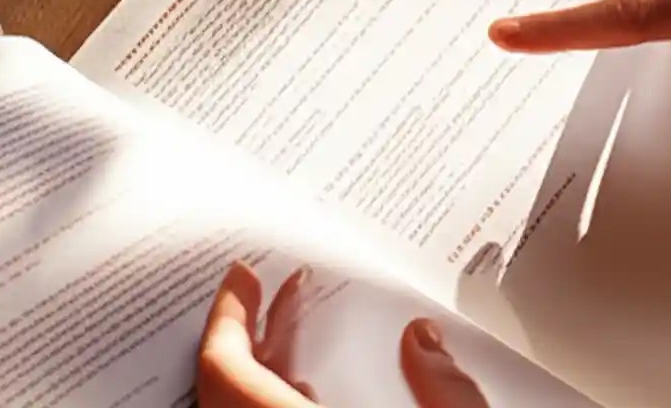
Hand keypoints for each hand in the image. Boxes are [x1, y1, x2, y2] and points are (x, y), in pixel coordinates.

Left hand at [197, 261, 488, 407]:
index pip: (225, 369)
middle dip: (245, 330)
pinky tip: (305, 387)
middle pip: (226, 387)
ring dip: (261, 365)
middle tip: (261, 288)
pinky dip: (270, 398)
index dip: (227, 315)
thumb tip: (426, 339)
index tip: (240, 275)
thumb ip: (445, 391)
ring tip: (290, 325)